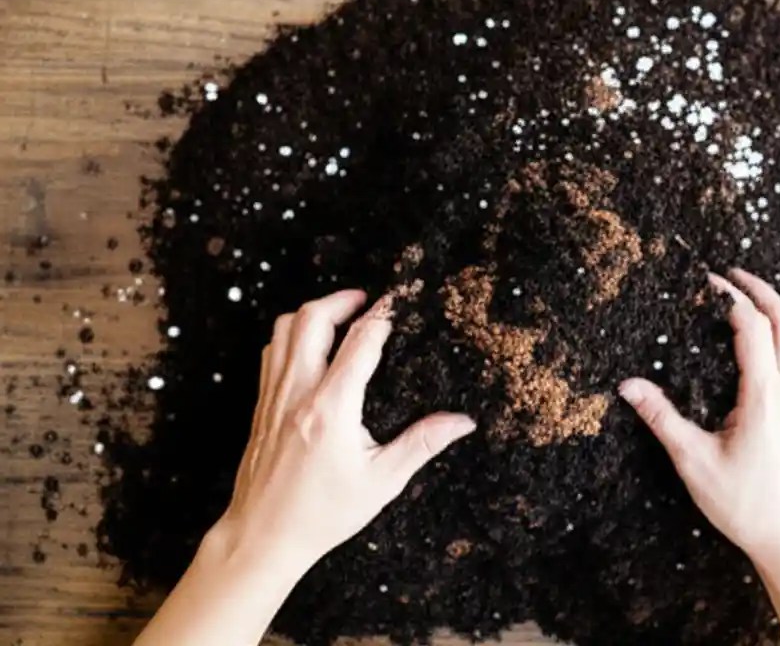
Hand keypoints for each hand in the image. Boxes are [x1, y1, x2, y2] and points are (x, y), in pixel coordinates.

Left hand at [211, 289, 475, 571]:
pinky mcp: (261, 406)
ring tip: (340, 315)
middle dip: (342, 300)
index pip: (360, 342)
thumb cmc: (321, 514)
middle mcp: (298, 394)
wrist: (262, 536)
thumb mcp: (382, 481)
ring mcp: (274, 397)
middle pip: (312, 319)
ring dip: (313, 313)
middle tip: (367, 300)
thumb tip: (461, 422)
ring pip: (285, 329)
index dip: (382, 315)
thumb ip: (422, 443)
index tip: (399, 301)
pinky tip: (310, 346)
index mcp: (331, 409)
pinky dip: (291, 335)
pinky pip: (271, 353)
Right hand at [618, 269, 779, 563]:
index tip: (709, 280)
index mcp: (765, 396)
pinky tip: (759, 347)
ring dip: (777, 310)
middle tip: (733, 274)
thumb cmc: (748, 507)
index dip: (731, 296)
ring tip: (746, 299)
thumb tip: (628, 386)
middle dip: (763, 290)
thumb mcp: (695, 462)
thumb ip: (662, 419)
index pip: (753, 326)